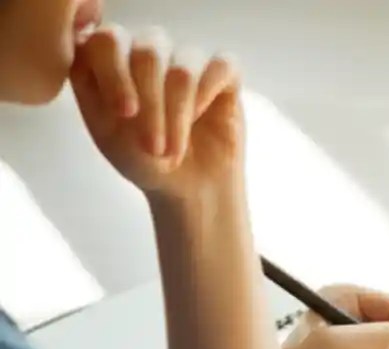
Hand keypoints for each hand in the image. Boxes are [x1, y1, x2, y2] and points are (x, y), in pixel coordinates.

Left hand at [69, 24, 242, 198]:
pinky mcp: (223, 73)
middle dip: (151, 103)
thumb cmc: (144, 159)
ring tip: (173, 150)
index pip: (107, 40)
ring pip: (182, 68)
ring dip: (177, 114)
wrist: (188, 188)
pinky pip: (220, 66)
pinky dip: (207, 95)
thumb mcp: (104, 128)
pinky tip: (201, 118)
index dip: (115, 73)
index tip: (125, 114)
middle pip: (148, 50)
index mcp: (114, 59)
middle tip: (152, 146)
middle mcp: (149, 51)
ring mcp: (187, 59)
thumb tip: (85, 42)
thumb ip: (90, 85)